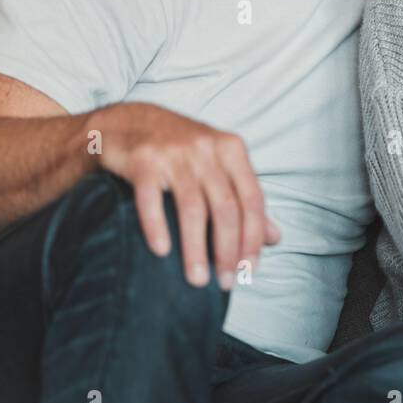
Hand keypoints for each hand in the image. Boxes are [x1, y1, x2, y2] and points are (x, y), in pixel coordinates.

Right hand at [88, 102, 279, 289]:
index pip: (253, 200)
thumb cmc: (180, 149)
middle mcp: (206, 149)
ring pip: (193, 208)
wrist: (127, 121)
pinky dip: (157, 227)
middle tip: (225, 281)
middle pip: (226, 208)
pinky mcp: (143, 160)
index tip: (250, 269)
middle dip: (229, 250)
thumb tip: (274, 237)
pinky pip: (151, 200)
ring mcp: (174, 154)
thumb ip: (245, 198)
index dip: (254, 237)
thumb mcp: (219, 165)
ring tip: (196, 279)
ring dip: (196, 249)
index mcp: (231, 150)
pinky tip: (162, 252)